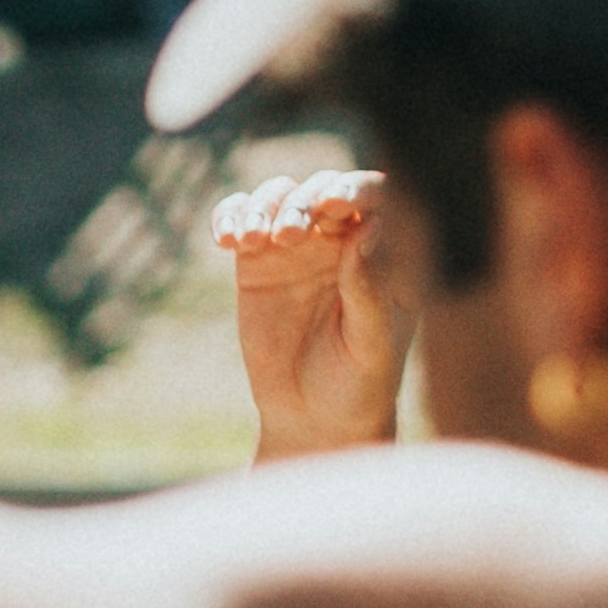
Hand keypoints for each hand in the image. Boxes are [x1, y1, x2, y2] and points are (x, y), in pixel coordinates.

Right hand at [214, 167, 410, 460]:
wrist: (316, 418)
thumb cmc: (360, 384)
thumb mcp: (372, 342)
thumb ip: (369, 289)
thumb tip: (368, 227)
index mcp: (380, 249)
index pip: (370, 197)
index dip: (351, 189)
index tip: (332, 206)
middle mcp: (338, 239)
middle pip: (319, 190)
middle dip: (302, 202)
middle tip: (289, 236)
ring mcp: (294, 248)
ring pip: (277, 197)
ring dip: (262, 206)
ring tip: (251, 241)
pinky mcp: (255, 264)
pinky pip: (240, 221)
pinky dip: (230, 217)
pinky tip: (227, 240)